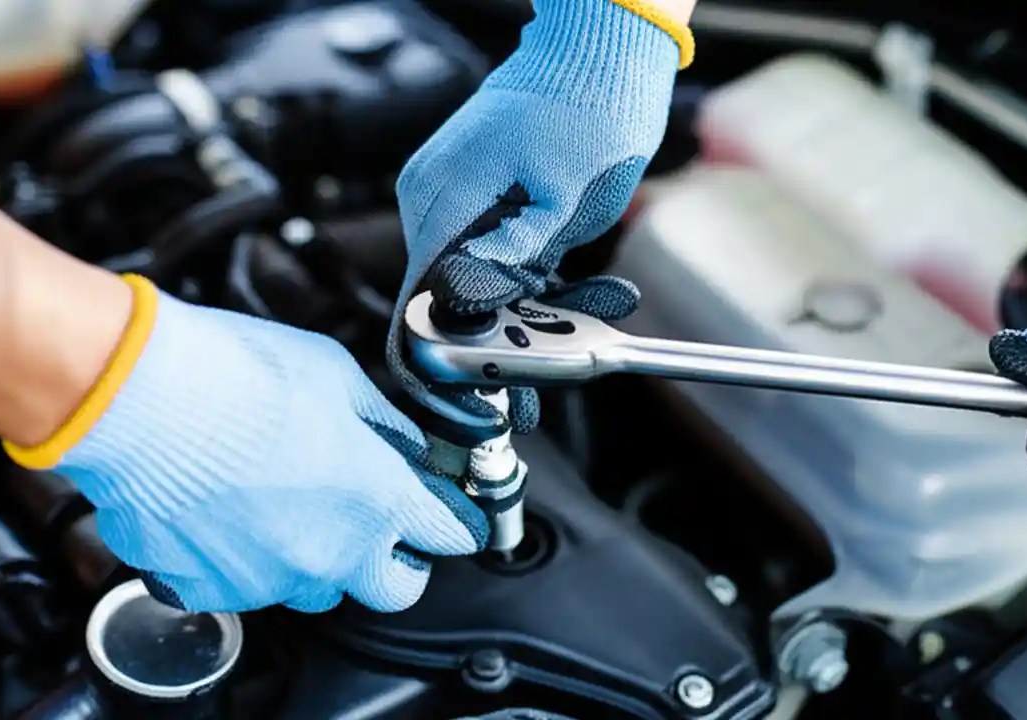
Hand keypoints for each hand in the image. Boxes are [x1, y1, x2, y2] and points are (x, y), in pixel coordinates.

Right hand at [5, 275, 487, 612]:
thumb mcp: (338, 377)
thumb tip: (405, 445)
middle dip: (394, 562)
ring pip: (313, 589)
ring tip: (286, 503)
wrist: (139, 396)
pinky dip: (242, 558)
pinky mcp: (206, 588)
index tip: (447, 518)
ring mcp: (266, 579)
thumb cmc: (234, 375)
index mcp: (376, 499)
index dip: (452, 523)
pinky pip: (241, 586)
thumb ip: (383, 424)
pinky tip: (227, 511)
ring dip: (315, 557)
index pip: (446, 535)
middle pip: (391, 589)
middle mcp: (328, 553)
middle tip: (378, 528)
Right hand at [389, 0, 690, 440]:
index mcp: (442, 201)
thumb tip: (466, 311)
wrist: (605, 45)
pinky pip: (494, 259)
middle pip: (450, 304)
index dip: (450, 366)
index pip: (421, 308)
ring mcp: (453, 197)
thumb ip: (511, 263)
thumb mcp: (564, 201)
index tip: (490, 402)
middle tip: (567, 355)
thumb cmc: (593, 107)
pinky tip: (584, 282)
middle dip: (509, 341)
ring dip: (535, 311)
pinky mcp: (478, 197)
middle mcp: (434, 200)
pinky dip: (536, 281)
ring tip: (597, 303)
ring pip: (478, 287)